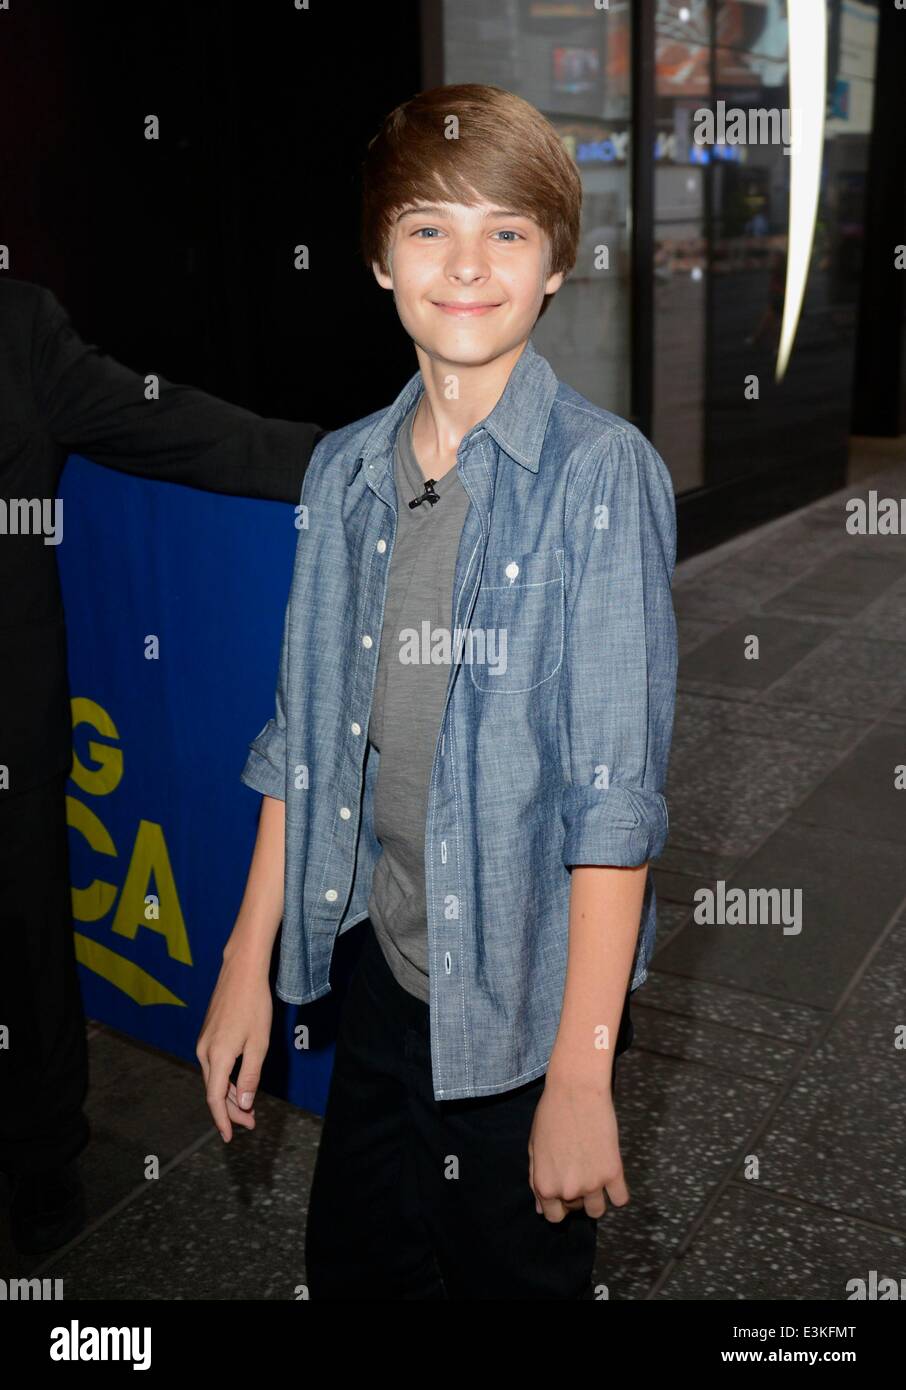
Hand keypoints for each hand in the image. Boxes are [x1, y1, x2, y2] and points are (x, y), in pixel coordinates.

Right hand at [196, 948, 272, 1141]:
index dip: (222, 1120)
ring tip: (248, 1106)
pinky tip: (239, 1081)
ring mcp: (204, 1041)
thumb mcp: (259, 1044)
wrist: (241, 972)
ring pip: (214, 1077)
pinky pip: (215, 1064)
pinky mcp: (208, 1034)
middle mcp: (204, 1051)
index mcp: (216, 1056)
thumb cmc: (254, 1005)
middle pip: (214, 1090)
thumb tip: (242, 1103)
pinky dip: (226, 1078)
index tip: (230, 1137)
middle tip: (251, 1122)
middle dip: (231, 1109)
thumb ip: (250, 1075)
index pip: (214, 1098)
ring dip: (229, 1094)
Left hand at [528, 1074, 629, 1220]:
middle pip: (576, 1210)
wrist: (576, 1090)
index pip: (553, 1216)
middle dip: (576, 1196)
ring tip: (593, 1173)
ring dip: (595, 1197)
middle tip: (578, 1169)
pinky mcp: (614, 1172)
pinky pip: (621, 1199)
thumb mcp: (534, 1147)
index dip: (557, 1203)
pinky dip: (617, 1192)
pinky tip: (611, 1176)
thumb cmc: (550, 1114)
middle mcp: (569, 1190)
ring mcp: (592, 1183)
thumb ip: (536, 1179)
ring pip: (598, 1211)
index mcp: (546, 1185)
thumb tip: (542, 1209)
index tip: (563, 1188)